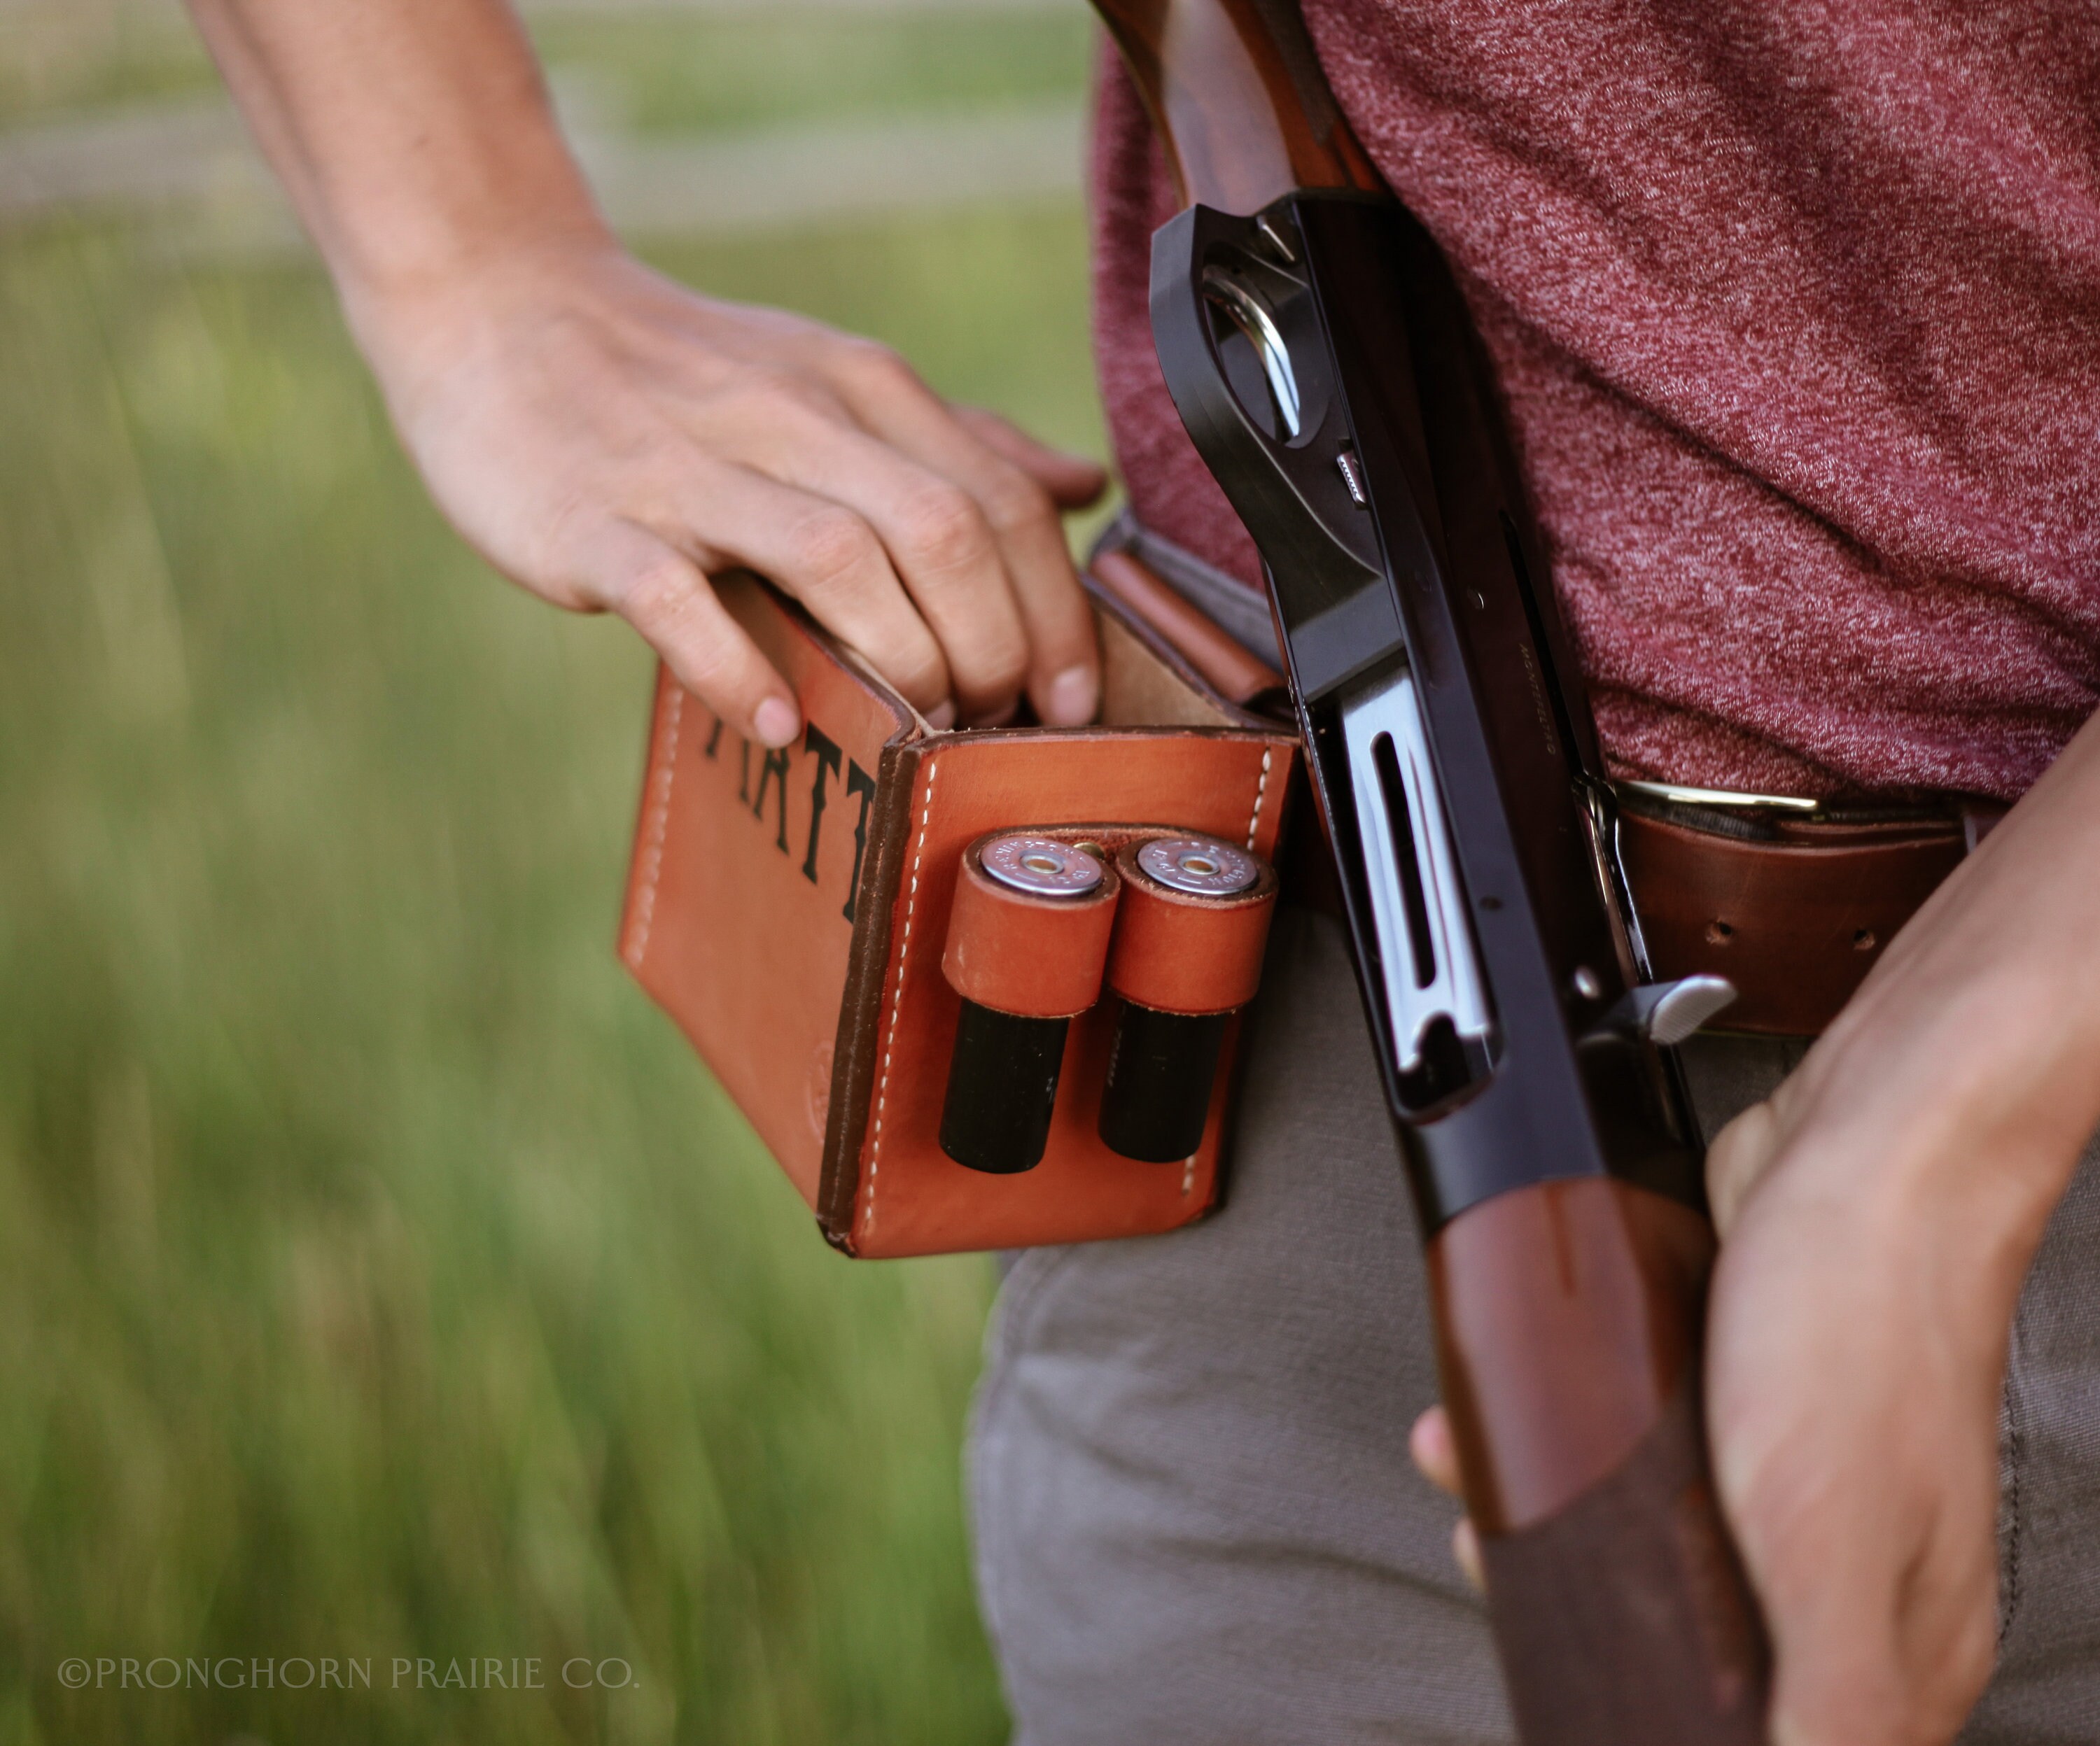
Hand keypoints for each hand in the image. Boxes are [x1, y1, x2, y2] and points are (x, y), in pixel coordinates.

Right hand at [351, 241, 1106, 744]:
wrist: (501, 305)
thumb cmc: (687, 375)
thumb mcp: (835, 383)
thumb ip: (959, 442)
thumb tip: (1084, 486)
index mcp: (863, 389)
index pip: (1000, 499)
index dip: (1055, 611)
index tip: (1070, 700)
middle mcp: (792, 418)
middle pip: (940, 532)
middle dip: (991, 647)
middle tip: (990, 724)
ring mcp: (689, 468)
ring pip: (835, 560)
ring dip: (898, 661)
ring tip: (915, 733)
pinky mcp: (596, 521)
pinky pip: (679, 601)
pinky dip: (738, 670)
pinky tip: (778, 727)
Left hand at [1411, 830, 2099, 1745]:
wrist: (1866, 1146)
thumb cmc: (1863, 1324)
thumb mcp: (1834, 1542)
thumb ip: (1831, 1697)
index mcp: (1895, 1634)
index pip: (1772, 1737)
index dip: (1665, 1721)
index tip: (1573, 1679)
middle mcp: (1848, 1559)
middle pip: (1693, 1631)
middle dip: (1572, 1596)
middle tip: (1491, 1553)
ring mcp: (1789, 1465)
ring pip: (1651, 1522)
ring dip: (1547, 1500)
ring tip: (1472, 1459)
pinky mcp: (1738, 1380)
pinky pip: (1641, 1430)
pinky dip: (1572, 1422)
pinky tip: (1517, 1400)